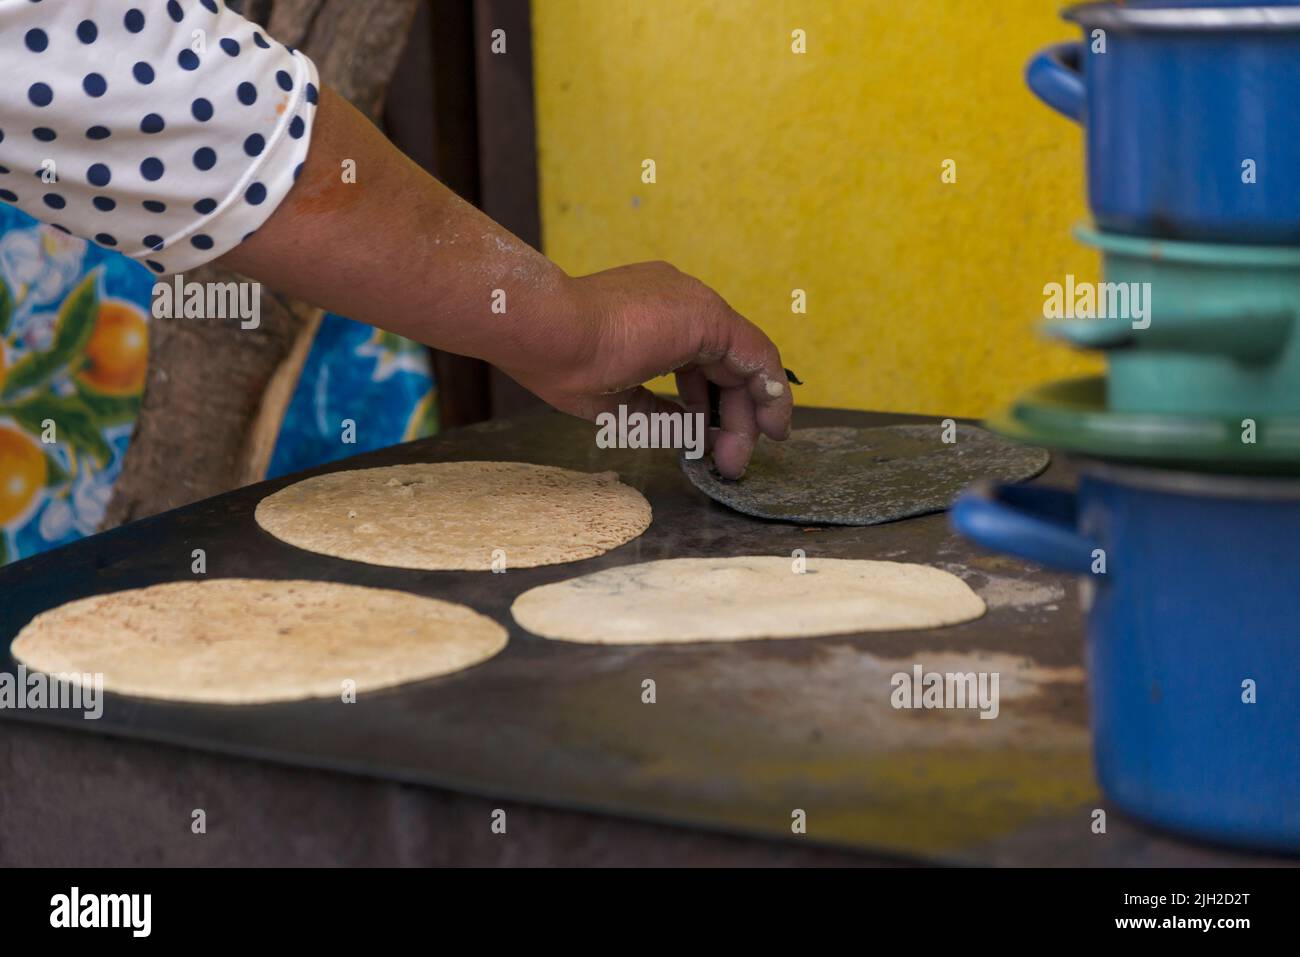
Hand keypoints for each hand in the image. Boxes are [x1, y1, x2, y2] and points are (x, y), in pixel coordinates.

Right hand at [502, 261, 792, 478]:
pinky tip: (769, 424)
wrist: (546, 331)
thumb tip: (689, 434)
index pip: (699, 362)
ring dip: (749, 413)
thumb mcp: (617, 398)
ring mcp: (695, 305)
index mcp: (655, 316)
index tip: (714, 440)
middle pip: (725, 365)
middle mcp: (681, 302)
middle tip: (730, 462)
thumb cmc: (562, 363)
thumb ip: (658, 412)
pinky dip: (767, 389)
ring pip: (743, 362)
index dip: (711, 403)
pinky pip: (754, 354)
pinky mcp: (706, 315)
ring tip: (737, 458)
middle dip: (734, 418)